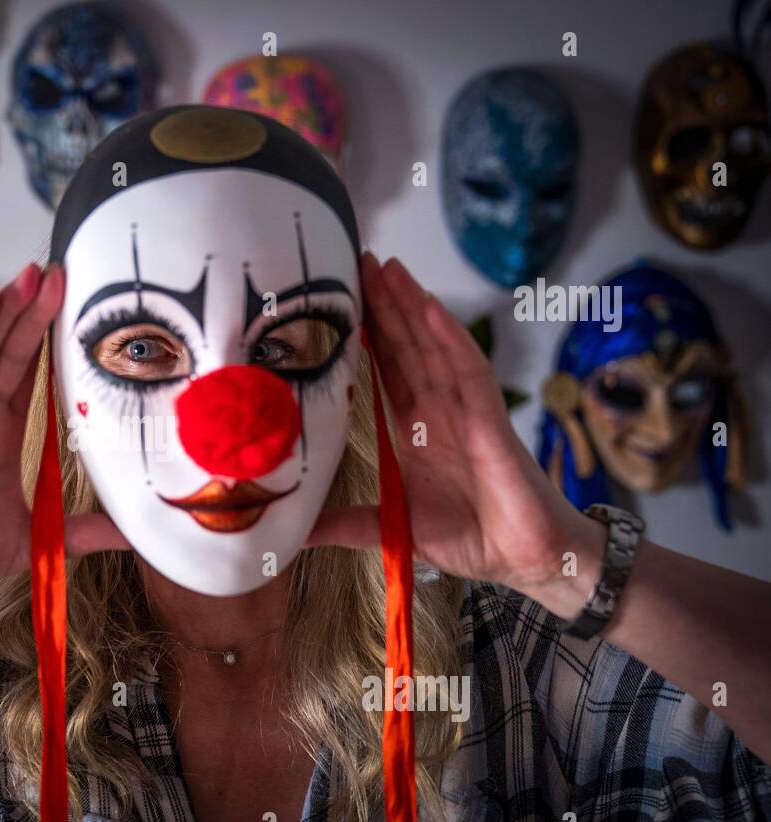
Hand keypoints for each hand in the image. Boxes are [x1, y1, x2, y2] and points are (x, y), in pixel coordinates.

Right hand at [0, 263, 125, 614]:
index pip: (31, 376)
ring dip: (3, 311)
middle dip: (32, 312)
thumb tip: (132, 534)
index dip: (52, 342)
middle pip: (9, 352)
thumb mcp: (33, 540)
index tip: (77, 309)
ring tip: (30, 275)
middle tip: (58, 273)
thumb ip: (81, 532)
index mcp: (0, 436)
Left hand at [309, 254, 602, 614]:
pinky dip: (449, 339)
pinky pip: (470, 371)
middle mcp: (440, 412)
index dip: (367, 335)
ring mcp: (467, 412)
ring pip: (434, 347)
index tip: (339, 301)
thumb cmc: (471, 540)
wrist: (525, 562)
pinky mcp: (491, 422)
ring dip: (412, 307)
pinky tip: (429, 309)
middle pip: (408, 347)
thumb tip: (296, 532)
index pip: (387, 370)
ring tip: (388, 268)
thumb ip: (345, 524)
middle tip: (357, 258)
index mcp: (415, 431)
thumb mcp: (392, 530)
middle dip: (385, 304)